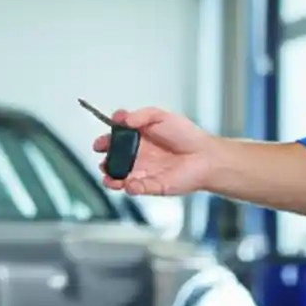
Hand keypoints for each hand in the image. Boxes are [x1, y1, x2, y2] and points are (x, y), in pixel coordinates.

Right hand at [92, 106, 215, 195]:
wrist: (205, 155)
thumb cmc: (187, 136)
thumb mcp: (161, 116)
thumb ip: (139, 116)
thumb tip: (121, 119)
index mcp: (139, 139)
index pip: (115, 141)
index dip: (105, 141)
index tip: (100, 143)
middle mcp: (139, 157)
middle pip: (114, 161)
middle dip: (105, 161)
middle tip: (106, 158)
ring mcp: (144, 172)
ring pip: (120, 179)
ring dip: (111, 178)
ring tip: (110, 175)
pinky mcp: (152, 186)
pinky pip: (136, 189)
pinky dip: (129, 187)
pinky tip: (128, 182)